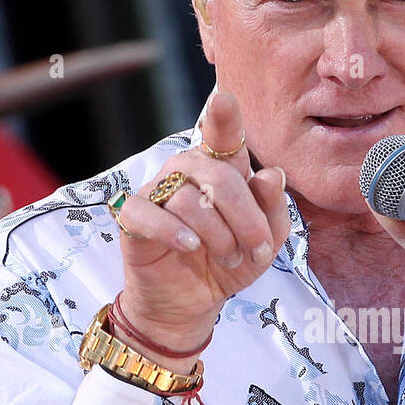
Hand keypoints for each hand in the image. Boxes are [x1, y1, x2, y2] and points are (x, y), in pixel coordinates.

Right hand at [114, 92, 291, 362]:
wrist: (193, 304)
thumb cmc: (229, 264)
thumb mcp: (264, 243)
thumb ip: (273, 210)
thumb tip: (272, 174)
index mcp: (219, 169)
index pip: (223, 137)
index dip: (223, 118)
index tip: (224, 100)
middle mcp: (185, 172)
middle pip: (216, 176)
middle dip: (245, 217)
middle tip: (258, 250)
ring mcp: (156, 193)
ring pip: (188, 200)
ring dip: (218, 236)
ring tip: (229, 259)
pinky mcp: (132, 219)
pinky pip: (147, 215)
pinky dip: (173, 232)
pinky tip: (190, 247)